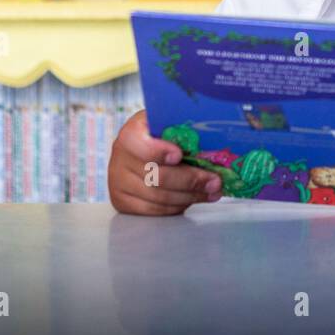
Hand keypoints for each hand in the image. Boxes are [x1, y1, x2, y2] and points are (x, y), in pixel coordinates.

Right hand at [109, 110, 223, 214]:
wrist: (142, 148)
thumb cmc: (162, 134)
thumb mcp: (170, 124)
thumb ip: (184, 130)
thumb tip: (215, 140)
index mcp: (131, 133)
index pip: (140, 144)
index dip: (159, 151)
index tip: (179, 155)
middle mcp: (120, 157)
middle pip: (156, 176)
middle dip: (191, 180)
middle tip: (215, 181)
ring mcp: (118, 182)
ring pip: (158, 197)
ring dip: (190, 196)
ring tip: (212, 192)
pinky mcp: (122, 201)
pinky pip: (154, 211)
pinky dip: (177, 206)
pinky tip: (192, 199)